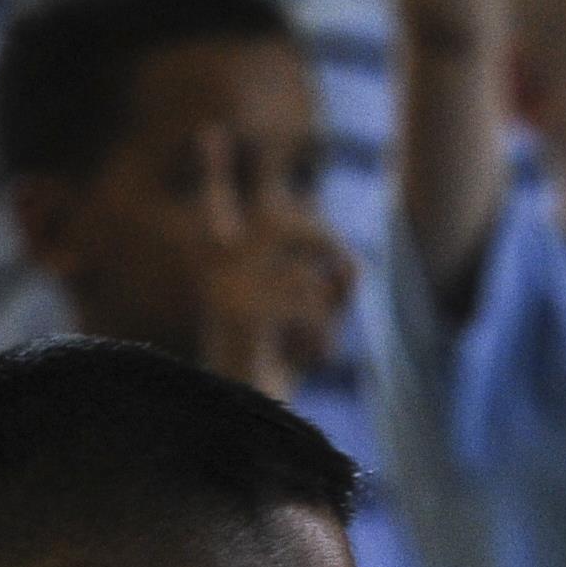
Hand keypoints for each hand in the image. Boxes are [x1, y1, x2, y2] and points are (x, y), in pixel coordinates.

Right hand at [185, 123, 358, 400]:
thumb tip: (351, 264)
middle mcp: (214, 270)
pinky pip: (306, 302)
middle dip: (325, 238)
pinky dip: (323, 334)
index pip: (219, 208)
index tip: (214, 132)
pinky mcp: (241, 312)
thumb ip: (333, 284)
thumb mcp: (313, 320)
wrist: (246, 433)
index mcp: (222, 267)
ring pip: (305, 272)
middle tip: (351, 269)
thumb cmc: (277, 377)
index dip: (218, 173)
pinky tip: (308, 361)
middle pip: (282, 219)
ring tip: (317, 346)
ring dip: (327, 310)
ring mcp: (224, 288)